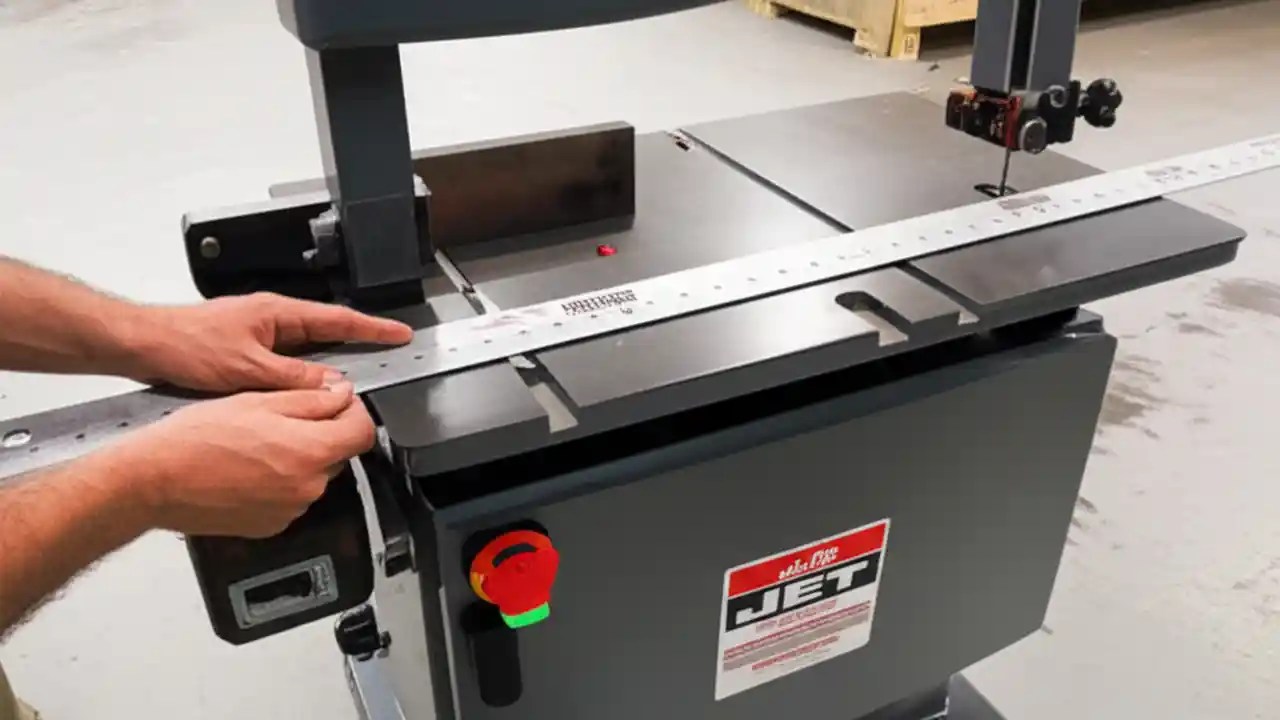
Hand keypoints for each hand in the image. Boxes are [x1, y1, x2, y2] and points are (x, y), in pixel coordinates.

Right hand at [110, 382, 375, 537]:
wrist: (154, 482)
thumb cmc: (196, 440)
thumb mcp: (258, 401)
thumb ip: (310, 399)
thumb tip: (342, 395)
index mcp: (310, 452)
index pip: (363, 432)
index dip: (354, 411)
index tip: (338, 402)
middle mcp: (307, 486)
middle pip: (338, 453)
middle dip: (322, 433)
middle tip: (284, 418)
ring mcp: (290, 510)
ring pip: (313, 475)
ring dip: (299, 458)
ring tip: (257, 444)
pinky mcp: (272, 525)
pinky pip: (291, 497)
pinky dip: (280, 481)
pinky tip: (248, 468)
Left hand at [125, 292, 412, 391]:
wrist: (144, 346)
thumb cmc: (185, 346)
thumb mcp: (248, 367)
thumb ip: (295, 377)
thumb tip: (333, 386)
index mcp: (278, 313)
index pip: (338, 318)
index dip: (373, 328)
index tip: (400, 334)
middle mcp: (272, 319)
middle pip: (328, 330)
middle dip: (360, 343)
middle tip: (389, 354)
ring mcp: (259, 333)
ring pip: (308, 349)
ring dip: (330, 362)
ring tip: (355, 380)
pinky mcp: (246, 350)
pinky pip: (288, 361)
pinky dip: (305, 373)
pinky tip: (310, 390)